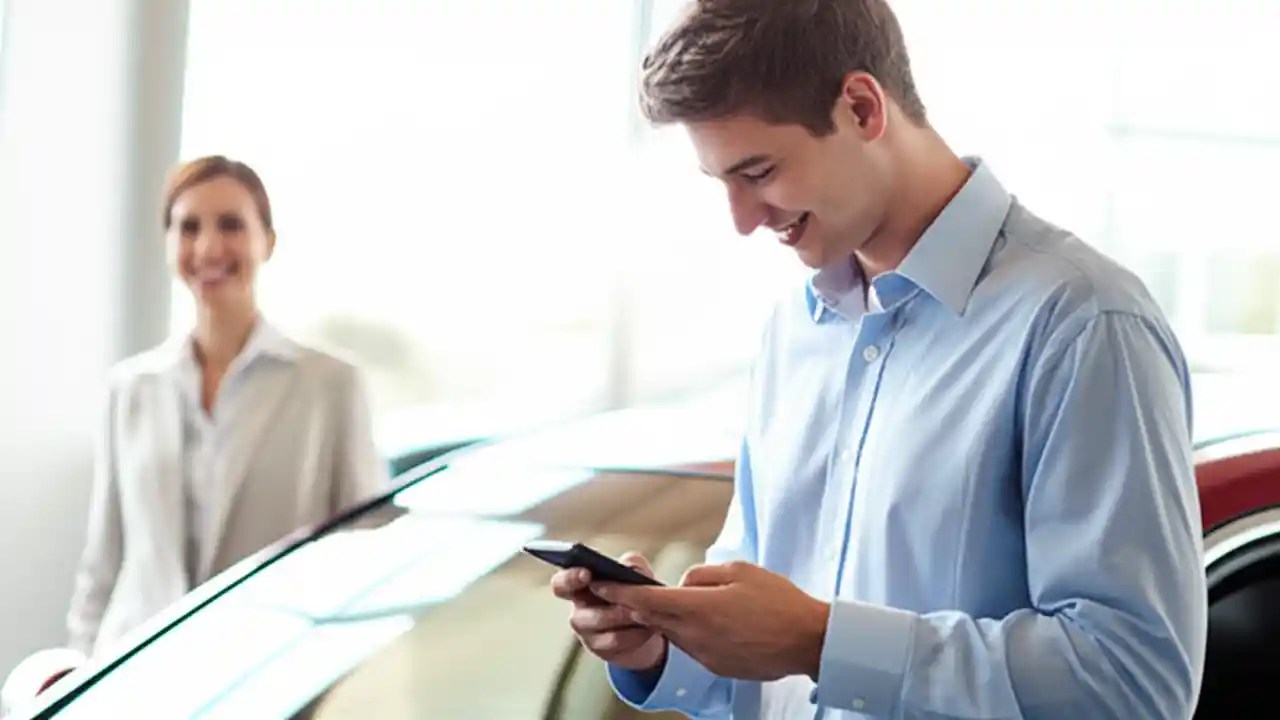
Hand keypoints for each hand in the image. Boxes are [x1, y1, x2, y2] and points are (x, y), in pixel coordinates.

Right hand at [551, 552, 666, 671]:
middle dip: (607, 609)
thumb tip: (629, 567)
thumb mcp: (636, 571)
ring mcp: (587, 633)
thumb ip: (631, 563)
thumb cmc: (634, 589)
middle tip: (628, 602)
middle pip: (579, 616)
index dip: (569, 579)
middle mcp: (578, 611)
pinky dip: (636, 633)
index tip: (586, 574)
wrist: (647, 623)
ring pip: (603, 629)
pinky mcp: (601, 650)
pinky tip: (650, 627)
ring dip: (626, 619)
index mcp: (579, 586)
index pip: (561, 584)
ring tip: (647, 612)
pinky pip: (617, 642)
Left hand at [592, 561, 827, 681]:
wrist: (807, 641)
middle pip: (654, 618)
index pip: (646, 600)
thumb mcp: (740, 570)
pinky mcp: (716, 667)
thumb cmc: (777, 600)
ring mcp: (705, 655)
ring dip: (666, 619)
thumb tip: (682, 583)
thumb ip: (701, 574)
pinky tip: (705, 621)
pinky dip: (689, 632)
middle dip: (637, 605)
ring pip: (672, 633)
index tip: (600, 583)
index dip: (619, 592)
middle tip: (623, 590)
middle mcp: (696, 635)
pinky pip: (692, 646)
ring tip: (673, 603)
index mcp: (699, 608)